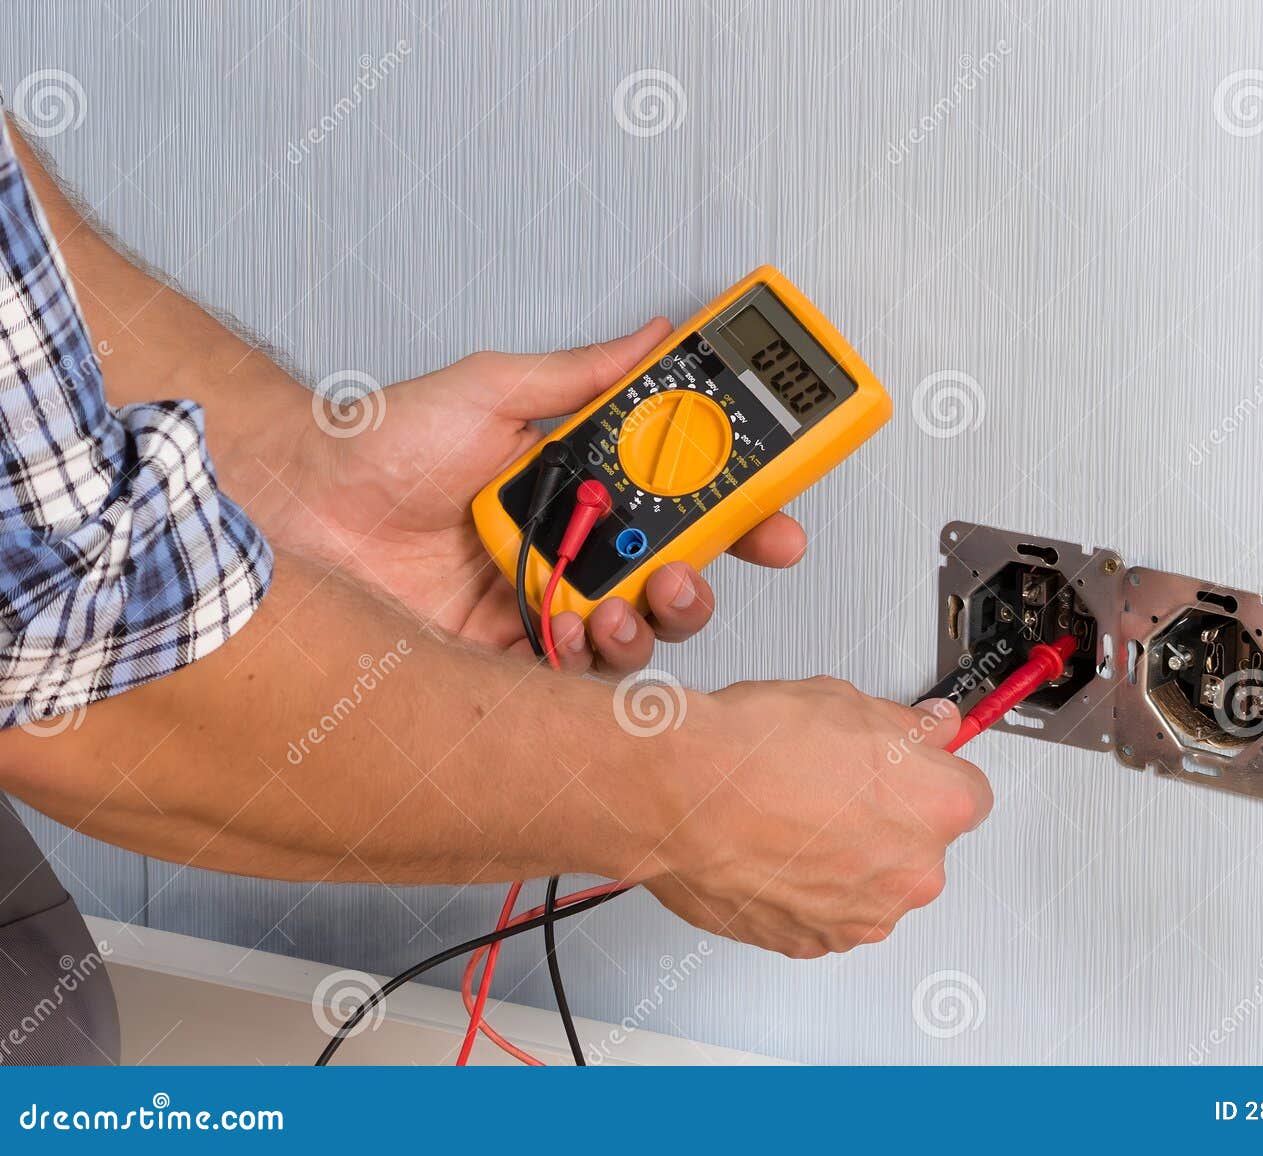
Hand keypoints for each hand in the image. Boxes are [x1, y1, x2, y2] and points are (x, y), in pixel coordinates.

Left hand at [285, 320, 807, 671]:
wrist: (300, 507)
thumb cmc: (382, 446)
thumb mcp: (493, 391)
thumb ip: (581, 374)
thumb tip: (656, 335)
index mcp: (585, 487)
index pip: (686, 504)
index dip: (741, 516)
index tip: (778, 523)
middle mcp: (575, 548)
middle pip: (675, 576)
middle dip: (705, 580)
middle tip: (694, 569)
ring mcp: (546, 604)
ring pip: (635, 632)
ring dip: (646, 623)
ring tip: (617, 601)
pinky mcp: (507, 656)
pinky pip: (571, 677)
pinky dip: (587, 660)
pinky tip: (570, 630)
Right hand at [629, 680, 991, 957]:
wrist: (678, 796)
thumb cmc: (751, 751)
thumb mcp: (845, 703)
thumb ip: (906, 726)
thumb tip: (931, 729)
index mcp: (936, 808)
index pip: (969, 793)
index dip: (931, 775)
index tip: (911, 767)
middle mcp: (911, 873)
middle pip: (923, 846)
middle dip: (891, 820)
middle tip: (838, 785)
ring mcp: (862, 917)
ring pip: (874, 884)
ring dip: (850, 859)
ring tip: (796, 816)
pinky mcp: (812, 942)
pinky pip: (828, 913)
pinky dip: (810, 890)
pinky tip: (776, 849)